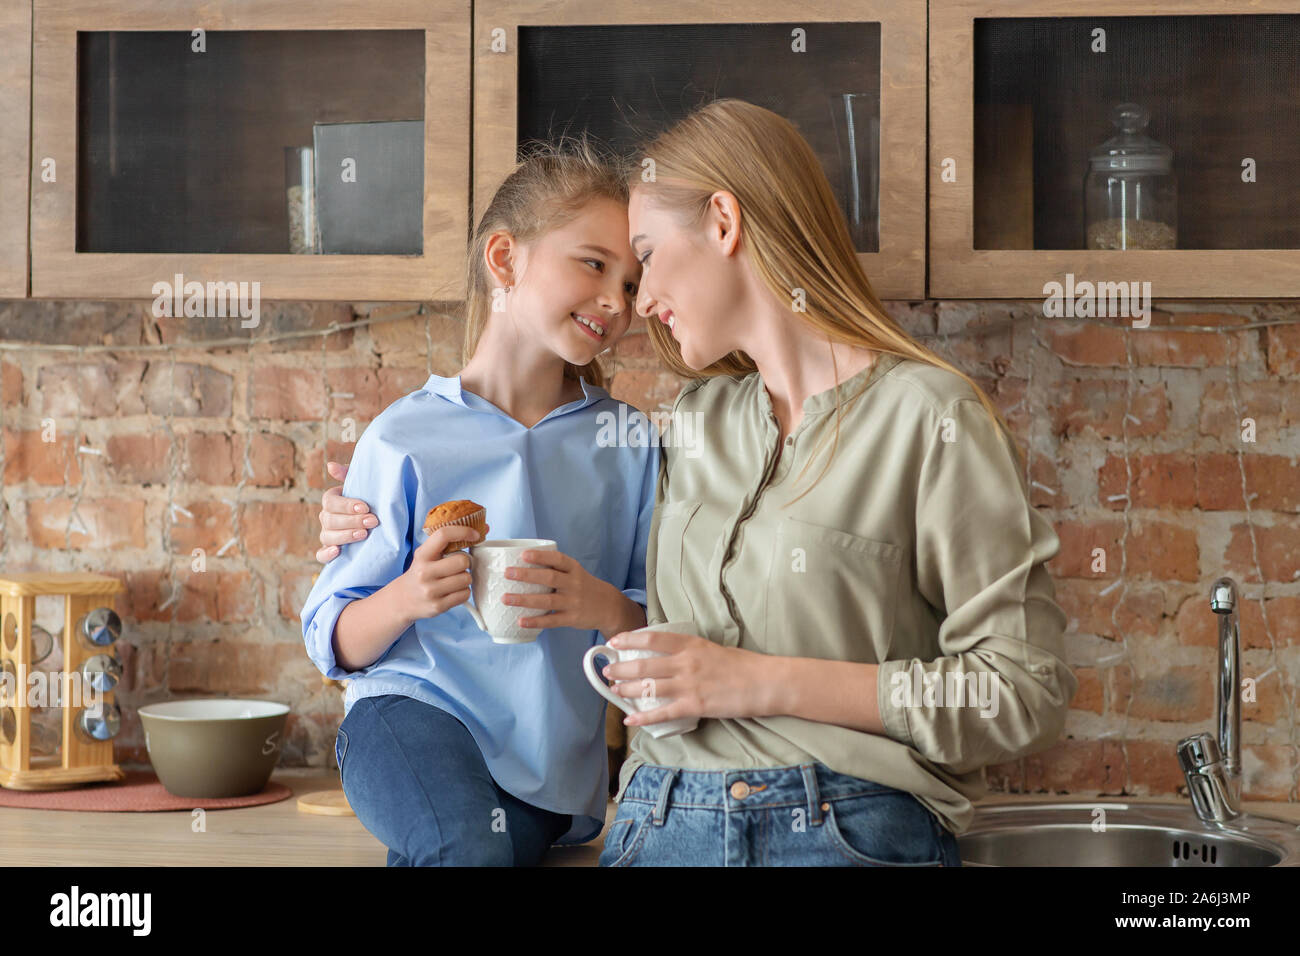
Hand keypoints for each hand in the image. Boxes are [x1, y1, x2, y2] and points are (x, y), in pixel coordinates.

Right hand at [317, 460, 378, 563]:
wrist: (382, 519)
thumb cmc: (370, 499)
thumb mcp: (362, 484)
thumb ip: (347, 474)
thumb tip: (330, 466)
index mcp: (331, 501)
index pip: (330, 501)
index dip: (346, 505)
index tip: (365, 507)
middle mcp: (326, 518)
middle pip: (329, 520)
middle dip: (352, 521)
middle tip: (372, 521)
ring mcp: (328, 535)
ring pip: (327, 536)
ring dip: (345, 536)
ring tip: (363, 534)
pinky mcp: (331, 551)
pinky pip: (321, 555)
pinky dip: (326, 554)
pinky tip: (337, 552)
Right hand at [392, 524, 487, 621]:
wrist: (403, 599)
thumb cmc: (421, 572)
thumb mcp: (426, 555)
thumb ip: (448, 543)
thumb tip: (485, 528)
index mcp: (422, 555)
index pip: (444, 535)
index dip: (463, 531)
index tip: (475, 534)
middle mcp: (424, 572)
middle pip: (463, 561)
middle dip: (465, 563)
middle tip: (458, 566)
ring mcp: (431, 590)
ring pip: (466, 578)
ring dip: (464, 578)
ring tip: (453, 580)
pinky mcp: (438, 606)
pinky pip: (465, 594)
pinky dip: (463, 592)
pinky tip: (452, 591)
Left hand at [502, 549, 633, 635]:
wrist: (608, 606)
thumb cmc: (584, 586)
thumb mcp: (575, 572)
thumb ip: (555, 568)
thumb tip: (522, 563)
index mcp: (574, 569)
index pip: (557, 559)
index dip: (540, 556)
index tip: (523, 554)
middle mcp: (574, 584)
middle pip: (549, 578)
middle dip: (527, 575)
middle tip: (508, 573)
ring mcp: (573, 602)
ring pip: (547, 600)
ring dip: (525, 600)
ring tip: (506, 599)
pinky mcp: (572, 618)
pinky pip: (551, 620)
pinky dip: (535, 621)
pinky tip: (521, 621)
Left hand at [599, 629, 777, 726]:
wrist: (765, 683)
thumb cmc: (744, 665)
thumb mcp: (714, 649)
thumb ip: (692, 652)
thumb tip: (674, 657)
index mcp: (691, 644)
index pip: (652, 638)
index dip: (629, 639)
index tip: (614, 641)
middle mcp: (686, 662)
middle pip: (644, 664)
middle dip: (620, 667)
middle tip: (607, 670)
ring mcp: (689, 684)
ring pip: (648, 687)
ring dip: (627, 689)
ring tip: (613, 690)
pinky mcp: (694, 705)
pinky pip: (662, 712)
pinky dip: (643, 717)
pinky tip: (630, 718)